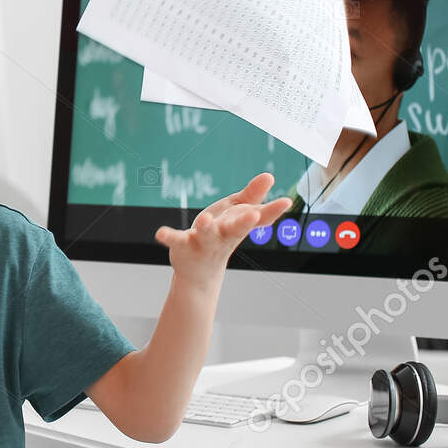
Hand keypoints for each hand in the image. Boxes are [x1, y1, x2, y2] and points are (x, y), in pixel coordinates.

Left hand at [154, 172, 290, 288]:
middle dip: (244, 222)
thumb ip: (252, 195)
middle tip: (254, 214)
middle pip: (236, 229)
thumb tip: (270, 176)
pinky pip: (176, 240)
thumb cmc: (221, 235)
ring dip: (207, 228)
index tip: (286, 202)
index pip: (260, 219)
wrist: (200, 270)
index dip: (273, 211)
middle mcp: (224, 235)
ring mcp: (204, 242)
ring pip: (207, 235)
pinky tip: (160, 233)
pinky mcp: (184, 245)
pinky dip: (169, 237)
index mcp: (239, 226)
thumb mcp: (236, 213)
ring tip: (206, 218)